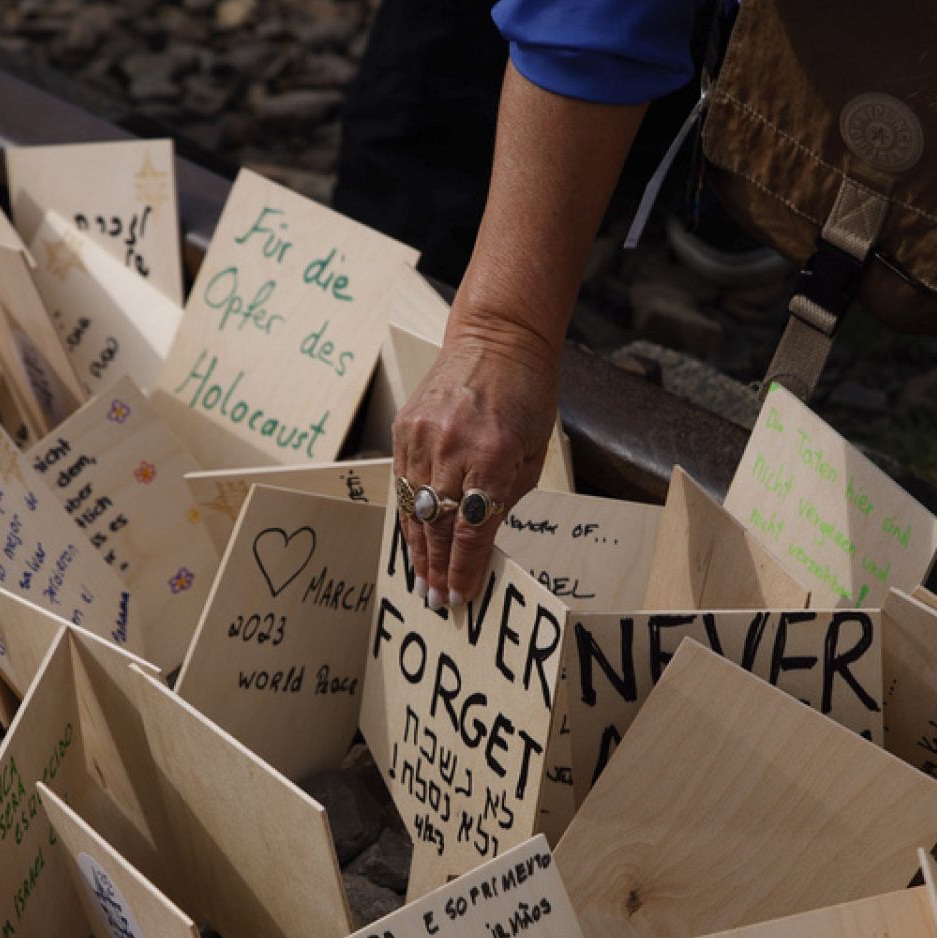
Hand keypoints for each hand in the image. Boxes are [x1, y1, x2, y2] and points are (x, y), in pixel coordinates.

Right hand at [392, 313, 558, 609]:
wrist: (498, 337)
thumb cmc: (527, 394)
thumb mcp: (534, 451)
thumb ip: (508, 496)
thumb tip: (483, 538)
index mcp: (493, 455)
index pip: (472, 529)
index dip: (465, 568)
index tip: (460, 596)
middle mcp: (453, 447)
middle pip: (439, 525)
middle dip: (438, 568)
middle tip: (437, 600)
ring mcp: (423, 435)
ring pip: (414, 508)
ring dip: (417, 549)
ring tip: (421, 580)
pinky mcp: (406, 427)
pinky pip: (402, 483)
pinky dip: (407, 515)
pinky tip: (412, 539)